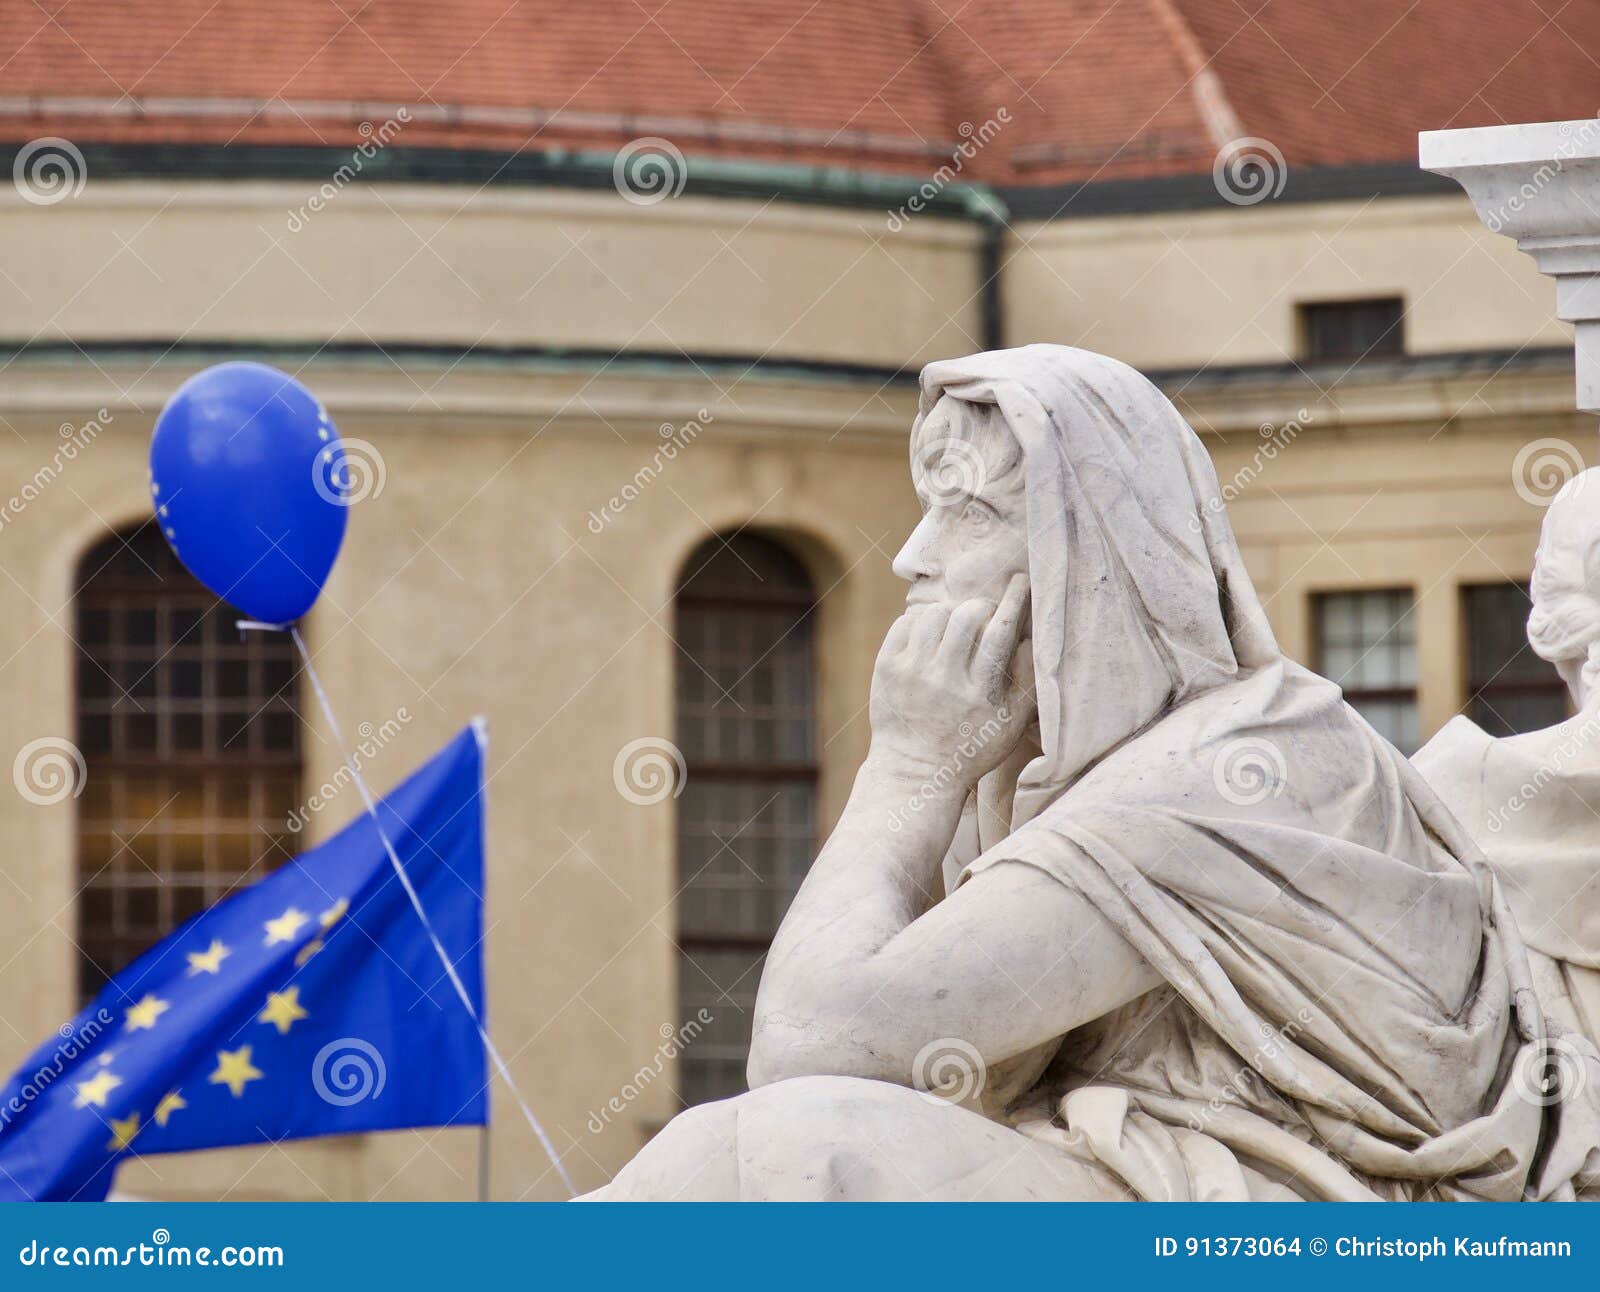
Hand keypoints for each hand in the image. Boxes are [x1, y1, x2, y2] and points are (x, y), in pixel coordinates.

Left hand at [867, 573, 1035, 789]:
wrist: (915, 770)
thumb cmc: (971, 747)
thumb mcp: (1010, 725)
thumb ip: (1026, 681)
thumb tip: (1031, 637)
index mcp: (980, 694)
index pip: (1000, 633)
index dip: (1013, 601)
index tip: (1020, 581)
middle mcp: (943, 681)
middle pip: (966, 616)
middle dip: (981, 606)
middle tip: (985, 614)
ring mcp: (911, 674)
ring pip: (934, 614)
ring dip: (951, 613)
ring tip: (956, 627)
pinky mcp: (886, 669)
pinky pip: (906, 622)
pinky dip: (922, 621)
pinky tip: (931, 636)